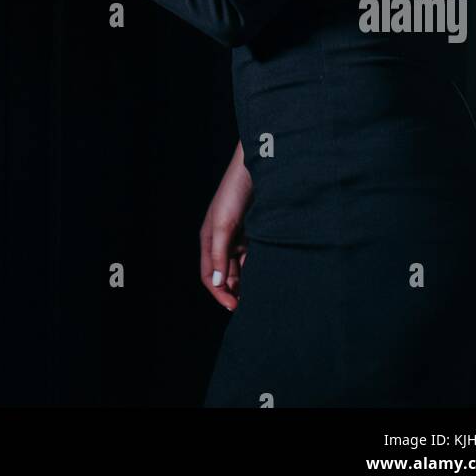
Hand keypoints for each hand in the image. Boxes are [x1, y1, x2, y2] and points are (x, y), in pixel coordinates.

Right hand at [200, 142, 251, 310]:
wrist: (258, 168)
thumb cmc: (235, 192)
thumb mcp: (224, 225)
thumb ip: (219, 254)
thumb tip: (217, 283)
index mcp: (208, 240)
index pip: (208, 276)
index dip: (218, 293)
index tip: (234, 306)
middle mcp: (221, 241)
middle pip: (224, 275)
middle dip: (234, 291)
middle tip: (249, 305)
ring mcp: (237, 237)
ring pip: (239, 268)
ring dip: (246, 281)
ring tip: (260, 293)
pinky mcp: (253, 233)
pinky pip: (253, 257)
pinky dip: (257, 267)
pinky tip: (267, 274)